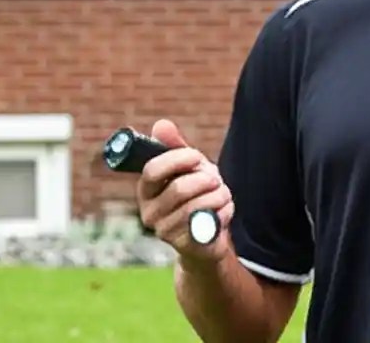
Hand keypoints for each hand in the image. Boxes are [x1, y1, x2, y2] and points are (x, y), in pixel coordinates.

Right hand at [135, 119, 235, 262]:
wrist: (207, 235)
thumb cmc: (195, 195)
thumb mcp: (187, 168)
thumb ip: (175, 146)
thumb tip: (161, 124)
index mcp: (145, 189)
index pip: (152, 171)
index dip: (177, 160)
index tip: (197, 156)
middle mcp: (149, 212)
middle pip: (178, 189)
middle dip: (204, 179)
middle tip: (216, 178)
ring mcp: (164, 231)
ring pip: (197, 206)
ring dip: (219, 195)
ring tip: (223, 194)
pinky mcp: (184, 247)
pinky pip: (209, 222)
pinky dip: (224, 212)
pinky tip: (224, 211)